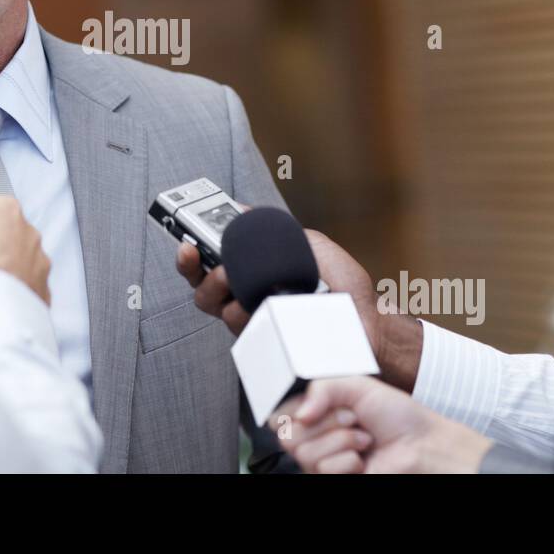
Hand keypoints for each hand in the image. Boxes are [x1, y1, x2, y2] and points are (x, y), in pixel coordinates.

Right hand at [174, 214, 424, 390]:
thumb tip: (243, 211)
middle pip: (201, 288)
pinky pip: (240, 329)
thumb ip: (276, 230)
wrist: (368, 320)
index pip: (210, 264)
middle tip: (205, 258)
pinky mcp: (265, 343)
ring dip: (218, 289)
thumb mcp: (311, 245)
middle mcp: (247, 299)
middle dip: (195, 270)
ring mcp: (255, 322)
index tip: (185, 241)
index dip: (190, 254)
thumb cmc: (343, 285)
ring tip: (234, 280)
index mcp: (253, 274)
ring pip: (215, 308)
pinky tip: (261, 303)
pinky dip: (244, 313)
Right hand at [270, 376, 492, 473]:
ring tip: (364, 439)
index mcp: (315, 413)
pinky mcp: (333, 479)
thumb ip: (321, 389)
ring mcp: (324, 462)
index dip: (297, 409)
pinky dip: (347, 461)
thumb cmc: (395, 415)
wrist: (422, 445)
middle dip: (326, 422)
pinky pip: (323, 470)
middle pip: (288, 435)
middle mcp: (315, 438)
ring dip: (341, 441)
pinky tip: (364, 459)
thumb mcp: (356, 386)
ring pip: (305, 453)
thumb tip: (300, 414)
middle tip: (352, 419)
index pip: (279, 415)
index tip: (324, 404)